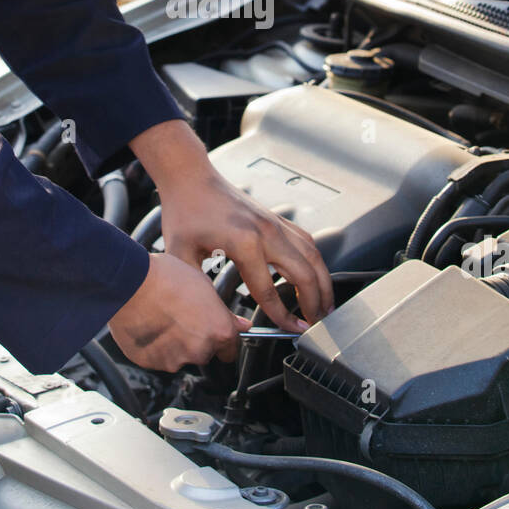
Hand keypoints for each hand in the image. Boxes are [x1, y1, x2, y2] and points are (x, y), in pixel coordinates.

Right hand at [109, 251, 249, 370]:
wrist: (130, 282)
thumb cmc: (166, 277)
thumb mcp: (204, 286)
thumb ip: (224, 313)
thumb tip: (242, 325)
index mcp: (219, 331)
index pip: (231, 349)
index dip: (223, 339)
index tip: (215, 332)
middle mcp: (200, 350)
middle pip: (205, 352)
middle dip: (197, 340)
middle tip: (182, 316)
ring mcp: (175, 359)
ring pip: (181, 356)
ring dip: (175, 344)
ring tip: (163, 318)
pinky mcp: (152, 363)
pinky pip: (159, 358)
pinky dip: (156, 347)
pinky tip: (150, 325)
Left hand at [159, 167, 333, 333]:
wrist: (190, 178)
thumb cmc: (184, 213)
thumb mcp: (183, 258)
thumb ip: (204, 293)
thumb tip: (226, 322)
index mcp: (244, 243)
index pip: (268, 291)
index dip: (281, 316)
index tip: (291, 331)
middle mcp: (266, 232)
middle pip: (304, 274)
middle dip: (314, 303)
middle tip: (316, 324)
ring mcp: (275, 223)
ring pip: (313, 256)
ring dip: (323, 282)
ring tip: (325, 306)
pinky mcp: (276, 219)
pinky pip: (306, 242)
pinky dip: (316, 262)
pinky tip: (316, 276)